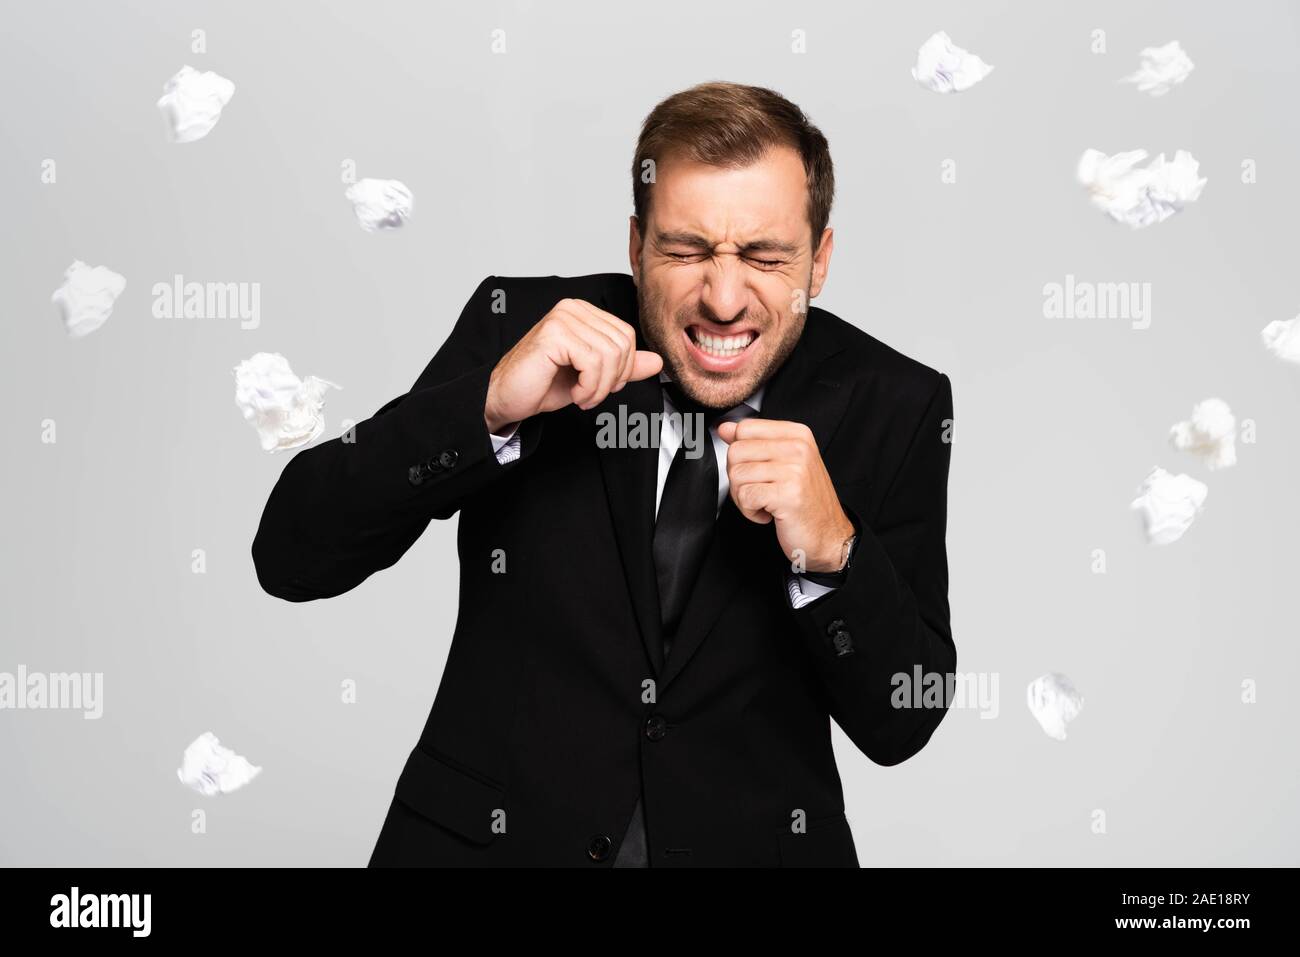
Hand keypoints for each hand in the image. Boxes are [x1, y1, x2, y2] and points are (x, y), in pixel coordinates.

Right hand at [484, 299, 662, 432]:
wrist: (507, 398)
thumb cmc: (543, 384)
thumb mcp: (593, 376)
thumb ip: (624, 367)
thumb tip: (657, 361)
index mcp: (584, 313)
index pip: (627, 335)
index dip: (623, 368)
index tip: (602, 385)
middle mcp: (573, 308)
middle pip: (622, 343)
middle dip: (613, 379)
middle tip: (590, 394)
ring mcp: (562, 318)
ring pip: (610, 355)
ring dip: (599, 387)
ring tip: (581, 395)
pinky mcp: (554, 334)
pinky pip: (593, 362)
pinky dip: (589, 387)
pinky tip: (573, 392)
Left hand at [716, 418, 854, 572]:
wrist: (828, 535)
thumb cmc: (805, 501)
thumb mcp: (782, 463)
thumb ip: (754, 442)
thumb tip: (725, 428)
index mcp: (797, 435)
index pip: (744, 428)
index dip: (740, 454)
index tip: (756, 470)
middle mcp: (798, 448)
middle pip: (736, 451)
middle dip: (738, 478)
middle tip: (759, 491)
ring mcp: (795, 470)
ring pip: (737, 475)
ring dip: (744, 497)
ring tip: (765, 503)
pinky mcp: (788, 494)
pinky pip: (745, 496)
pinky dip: (750, 511)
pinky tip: (768, 513)